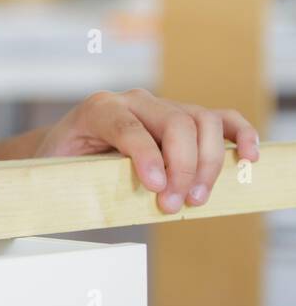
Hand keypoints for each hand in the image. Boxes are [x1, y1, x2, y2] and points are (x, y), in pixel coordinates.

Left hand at [35, 88, 260, 213]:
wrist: (65, 146)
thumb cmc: (63, 158)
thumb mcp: (58, 167)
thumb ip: (74, 177)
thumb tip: (88, 198)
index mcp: (99, 109)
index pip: (129, 127)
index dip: (146, 157)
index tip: (157, 188)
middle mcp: (133, 101)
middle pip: (175, 123)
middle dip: (182, 167)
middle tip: (174, 204)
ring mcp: (161, 106)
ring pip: (202, 121)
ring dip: (208, 162)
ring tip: (196, 197)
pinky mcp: (182, 118)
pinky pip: (219, 119)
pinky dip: (239, 135)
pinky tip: (248, 157)